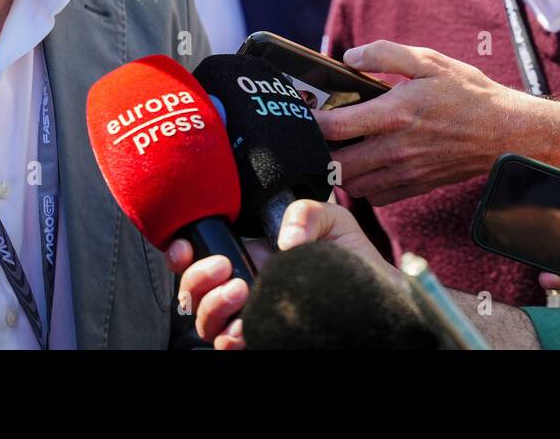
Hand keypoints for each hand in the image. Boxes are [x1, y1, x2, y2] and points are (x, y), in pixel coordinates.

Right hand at [164, 200, 389, 348]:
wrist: (378, 297)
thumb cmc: (350, 259)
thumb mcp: (332, 220)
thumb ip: (306, 212)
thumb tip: (284, 241)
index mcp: (249, 256)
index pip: (200, 254)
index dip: (181, 251)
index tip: (185, 247)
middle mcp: (243, 287)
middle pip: (192, 290)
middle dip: (195, 279)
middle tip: (224, 268)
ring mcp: (251, 316)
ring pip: (204, 321)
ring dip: (211, 307)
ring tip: (242, 291)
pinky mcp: (264, 338)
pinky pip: (228, 347)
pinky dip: (227, 338)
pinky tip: (244, 328)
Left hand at [315, 40, 524, 205]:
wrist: (505, 132)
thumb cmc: (468, 93)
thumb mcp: (428, 60)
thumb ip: (385, 55)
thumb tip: (349, 57)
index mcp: (395, 113)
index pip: (335, 127)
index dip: (311, 123)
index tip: (303, 114)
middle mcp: (396, 148)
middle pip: (336, 165)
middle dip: (319, 153)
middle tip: (317, 137)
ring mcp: (406, 172)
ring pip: (352, 185)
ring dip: (340, 171)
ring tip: (340, 151)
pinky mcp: (416, 186)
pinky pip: (376, 197)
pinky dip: (363, 186)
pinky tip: (367, 166)